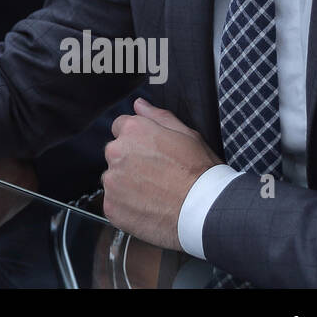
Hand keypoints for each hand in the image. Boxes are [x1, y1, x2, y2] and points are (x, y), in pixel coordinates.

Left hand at [102, 98, 218, 251]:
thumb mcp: (187, 135)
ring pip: (114, 179)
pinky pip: (114, 204)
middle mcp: (117, 152)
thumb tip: (139, 105)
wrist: (205, 212)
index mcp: (133, 131)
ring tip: (155, 195)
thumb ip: (158, 117)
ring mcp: (112, 181)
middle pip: (115, 153)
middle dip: (130, 162)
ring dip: (127, 185)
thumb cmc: (200, 173)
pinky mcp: (111, 207)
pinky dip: (127, 207)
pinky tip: (149, 209)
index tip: (150, 153)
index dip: (137, 140)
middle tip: (157, 176)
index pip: (120, 127)